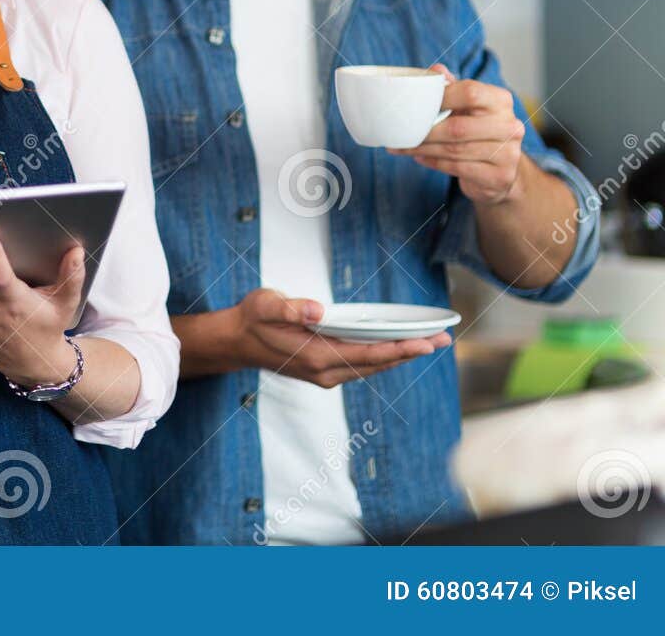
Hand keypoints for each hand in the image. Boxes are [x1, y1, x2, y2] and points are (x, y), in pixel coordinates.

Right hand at [229, 288, 451, 388]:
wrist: (236, 341)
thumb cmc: (252, 318)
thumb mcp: (265, 304)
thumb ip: (290, 308)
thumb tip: (316, 310)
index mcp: (314, 356)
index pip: (367, 355)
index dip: (398, 349)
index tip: (425, 344)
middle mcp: (324, 372)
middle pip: (377, 363)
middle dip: (410, 352)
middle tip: (442, 339)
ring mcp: (325, 375)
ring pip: (372, 367)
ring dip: (400, 356)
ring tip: (429, 343)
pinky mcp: (325, 372)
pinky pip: (362, 366)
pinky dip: (383, 357)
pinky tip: (398, 348)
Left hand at [389, 65, 526, 204]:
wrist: (502, 169)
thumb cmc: (478, 130)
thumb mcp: (468, 106)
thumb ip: (453, 88)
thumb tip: (435, 70)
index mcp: (501, 101)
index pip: (470, 92)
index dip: (441, 97)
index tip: (416, 104)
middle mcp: (510, 126)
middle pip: (458, 128)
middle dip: (425, 132)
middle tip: (401, 133)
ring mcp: (508, 153)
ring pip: (455, 150)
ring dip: (423, 149)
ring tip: (402, 146)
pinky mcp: (500, 176)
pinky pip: (458, 168)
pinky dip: (434, 162)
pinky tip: (420, 157)